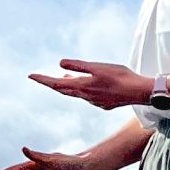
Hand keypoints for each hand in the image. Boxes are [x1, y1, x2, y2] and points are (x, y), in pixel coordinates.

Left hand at [26, 59, 150, 109]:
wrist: (139, 92)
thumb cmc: (121, 76)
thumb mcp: (98, 67)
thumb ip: (78, 66)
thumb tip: (59, 64)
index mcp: (82, 86)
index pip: (56, 83)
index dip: (43, 79)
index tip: (30, 76)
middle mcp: (86, 96)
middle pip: (63, 90)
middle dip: (51, 83)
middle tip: (40, 78)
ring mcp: (95, 102)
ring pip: (75, 94)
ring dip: (67, 87)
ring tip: (61, 80)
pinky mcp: (104, 104)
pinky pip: (88, 97)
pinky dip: (81, 91)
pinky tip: (85, 87)